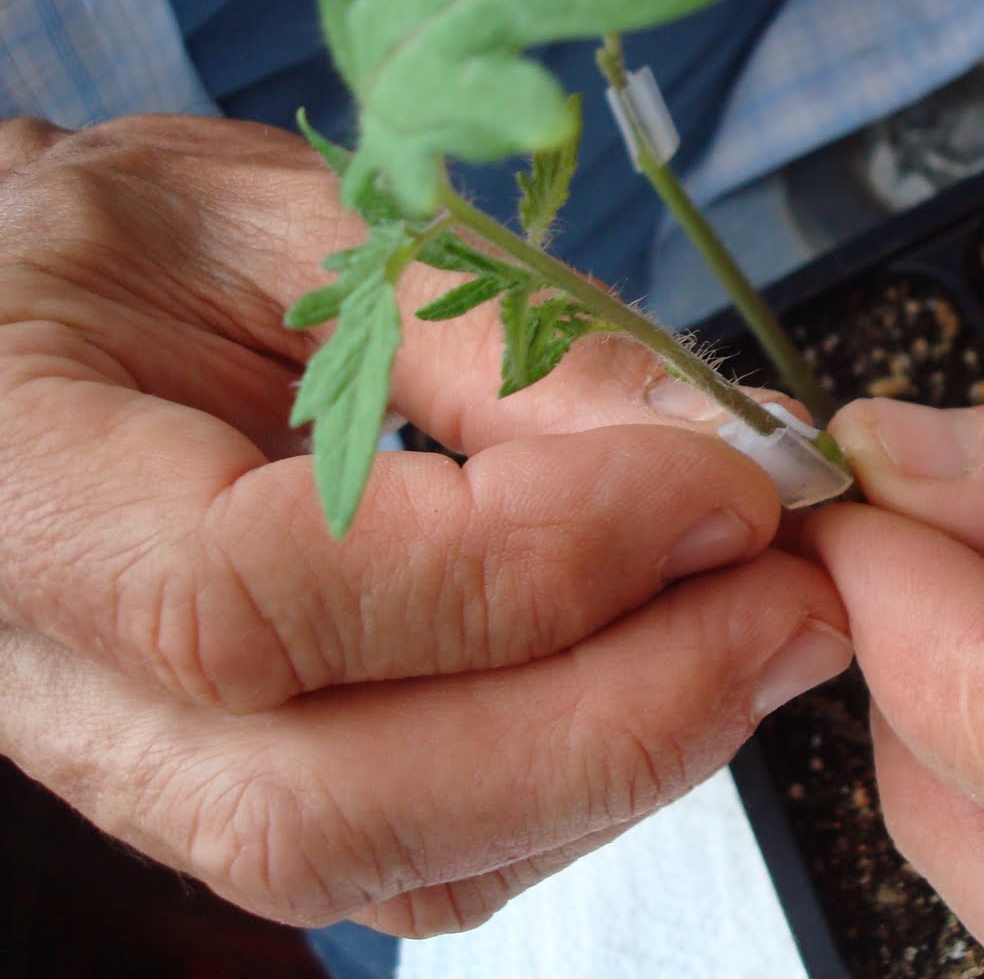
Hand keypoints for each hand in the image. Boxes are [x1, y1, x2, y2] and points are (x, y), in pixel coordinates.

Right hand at [0, 116, 850, 934]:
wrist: (25, 330)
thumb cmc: (135, 250)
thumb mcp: (305, 231)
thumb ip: (503, 341)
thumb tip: (725, 442)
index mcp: (21, 496)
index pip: (261, 599)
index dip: (523, 563)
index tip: (720, 487)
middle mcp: (55, 688)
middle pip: (330, 806)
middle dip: (610, 715)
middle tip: (794, 602)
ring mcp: (146, 778)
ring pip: (393, 864)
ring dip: (621, 763)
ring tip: (760, 629)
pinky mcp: (248, 796)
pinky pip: (427, 857)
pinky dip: (582, 784)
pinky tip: (673, 674)